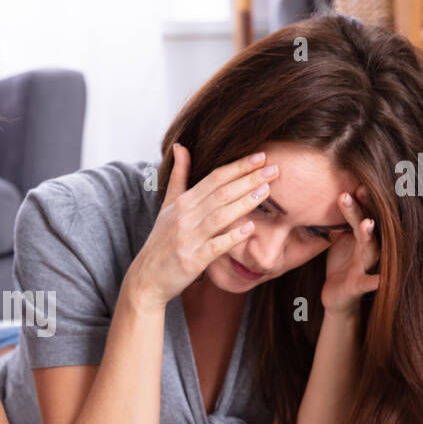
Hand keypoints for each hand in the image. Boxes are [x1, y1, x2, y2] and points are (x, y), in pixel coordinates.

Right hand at [123, 143, 278, 309]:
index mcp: (181, 203)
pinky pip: (215, 247)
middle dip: (248, 179)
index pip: (214, 178)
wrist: (147, 277)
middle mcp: (184, 217)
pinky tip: (250, 228)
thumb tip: (180, 146)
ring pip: (220, 216)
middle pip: (220, 193)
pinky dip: (232, 237)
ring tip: (266, 192)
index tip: (261, 156)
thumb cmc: (162, 241)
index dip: (238, 166)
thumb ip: (178, 176)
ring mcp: (187, 239)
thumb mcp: (167, 206)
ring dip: (244, 202)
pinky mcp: (192, 261)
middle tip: (275, 169)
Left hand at [321, 185, 380, 314]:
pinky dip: (376, 281)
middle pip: (367, 225)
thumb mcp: (338, 238)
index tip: (356, 179)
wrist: (338, 297)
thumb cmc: (342, 264)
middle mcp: (369, 247)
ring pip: (370, 249)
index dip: (362, 197)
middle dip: (362, 209)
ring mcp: (366, 266)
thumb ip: (337, 218)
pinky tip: (381, 279)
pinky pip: (369, 282)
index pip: (364, 211)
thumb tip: (322, 190)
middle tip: (357, 190)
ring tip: (367, 223)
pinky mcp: (360, 285)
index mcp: (362, 235)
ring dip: (369, 236)